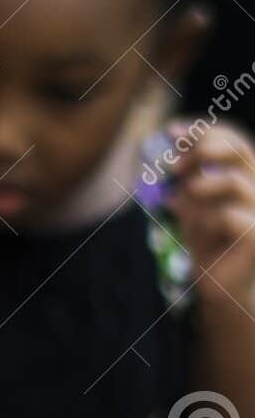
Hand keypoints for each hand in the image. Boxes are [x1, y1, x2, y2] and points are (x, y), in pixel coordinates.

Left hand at [165, 121, 254, 313]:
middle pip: (241, 151)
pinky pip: (229, 216)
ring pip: (236, 182)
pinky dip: (206, 220)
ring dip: (201, 188)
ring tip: (181, 201)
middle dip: (202, 151)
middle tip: (171, 166)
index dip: (205, 132)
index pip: (233, 141)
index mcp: (248, 175)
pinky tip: (195, 232)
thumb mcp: (190, 206)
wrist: (218, 286)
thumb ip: (186, 180)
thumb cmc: (207, 243)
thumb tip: (171, 149)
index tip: (170, 132)